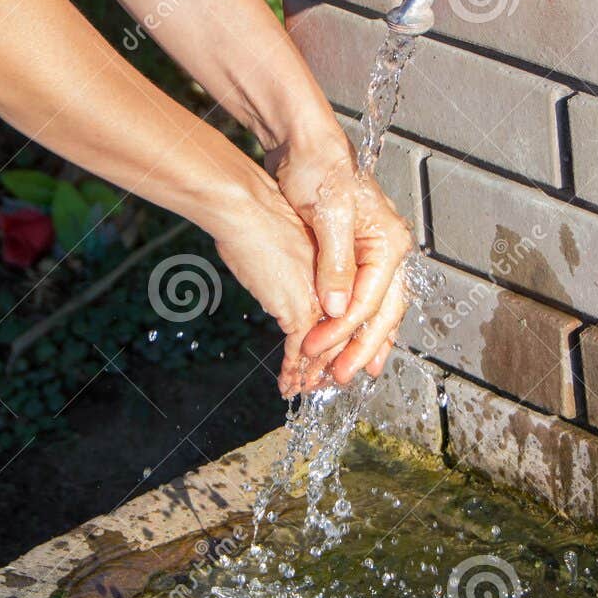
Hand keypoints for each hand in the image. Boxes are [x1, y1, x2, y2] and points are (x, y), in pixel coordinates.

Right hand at [204, 170, 323, 389]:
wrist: (247, 209)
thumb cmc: (266, 215)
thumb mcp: (294, 240)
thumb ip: (303, 264)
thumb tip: (299, 277)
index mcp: (342, 268)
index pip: (349, 312)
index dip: (345, 336)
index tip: (338, 352)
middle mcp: (337, 288)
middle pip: (341, 334)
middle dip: (332, 362)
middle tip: (325, 382)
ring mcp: (319, 301)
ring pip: (323, 346)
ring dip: (313, 372)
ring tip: (306, 389)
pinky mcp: (297, 311)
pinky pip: (299, 350)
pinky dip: (292, 370)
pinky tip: (288, 385)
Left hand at [266, 130, 414, 392]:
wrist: (306, 144)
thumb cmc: (319, 169)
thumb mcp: (328, 214)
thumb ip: (335, 263)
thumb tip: (340, 308)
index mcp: (388, 242)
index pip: (369, 301)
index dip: (342, 331)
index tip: (314, 349)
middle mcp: (387, 252)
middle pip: (382, 314)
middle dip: (359, 349)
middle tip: (337, 378)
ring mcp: (372, 255)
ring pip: (377, 312)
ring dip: (362, 345)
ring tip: (348, 374)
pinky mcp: (353, 256)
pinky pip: (362, 302)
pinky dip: (357, 327)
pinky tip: (349, 346)